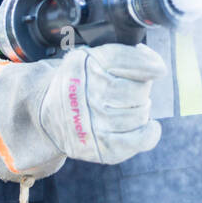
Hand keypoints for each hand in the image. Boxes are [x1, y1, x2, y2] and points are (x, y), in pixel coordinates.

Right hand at [0, 43, 166, 181]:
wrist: (44, 111)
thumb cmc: (76, 81)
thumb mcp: (89, 57)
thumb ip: (121, 56)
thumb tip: (155, 64)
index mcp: (85, 64)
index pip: (128, 61)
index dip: (150, 64)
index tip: (157, 69)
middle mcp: (87, 92)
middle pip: (138, 90)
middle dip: (142, 89)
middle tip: (132, 91)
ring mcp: (93, 122)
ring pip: (140, 114)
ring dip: (143, 110)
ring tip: (130, 108)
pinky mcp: (99, 146)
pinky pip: (138, 140)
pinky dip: (150, 133)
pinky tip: (150, 127)